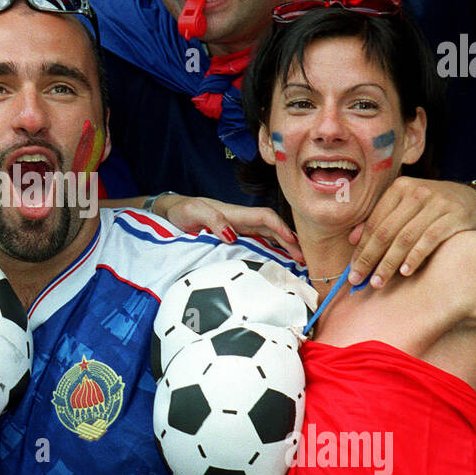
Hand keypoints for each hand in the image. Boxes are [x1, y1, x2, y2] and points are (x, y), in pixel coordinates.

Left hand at [158, 195, 303, 262]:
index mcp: (235, 214)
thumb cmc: (183, 210)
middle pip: (272, 229)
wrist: (172, 212)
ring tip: (298, 263)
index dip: (281, 228)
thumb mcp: (194, 212)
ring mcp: (239, 230)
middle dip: (290, 242)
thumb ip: (212, 220)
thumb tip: (231, 235)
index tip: (293, 241)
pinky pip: (257, 244)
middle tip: (304, 259)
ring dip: (284, 248)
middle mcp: (241, 221)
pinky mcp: (234, 239)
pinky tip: (277, 264)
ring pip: (268, 237)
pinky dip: (270, 252)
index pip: (265, 218)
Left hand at [348, 177, 475, 287]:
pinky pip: (429, 240)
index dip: (361, 248)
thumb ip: (381, 219)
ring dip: (389, 263)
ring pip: (405, 238)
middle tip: (358, 279)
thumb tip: (352, 240)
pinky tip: (405, 272)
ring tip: (378, 282)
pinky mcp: (454, 216)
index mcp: (400, 188)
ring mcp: (437, 204)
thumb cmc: (433, 207)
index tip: (352, 269)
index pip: (375, 222)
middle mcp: (417, 192)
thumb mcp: (407, 206)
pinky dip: (415, 257)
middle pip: (386, 231)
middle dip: (369, 258)